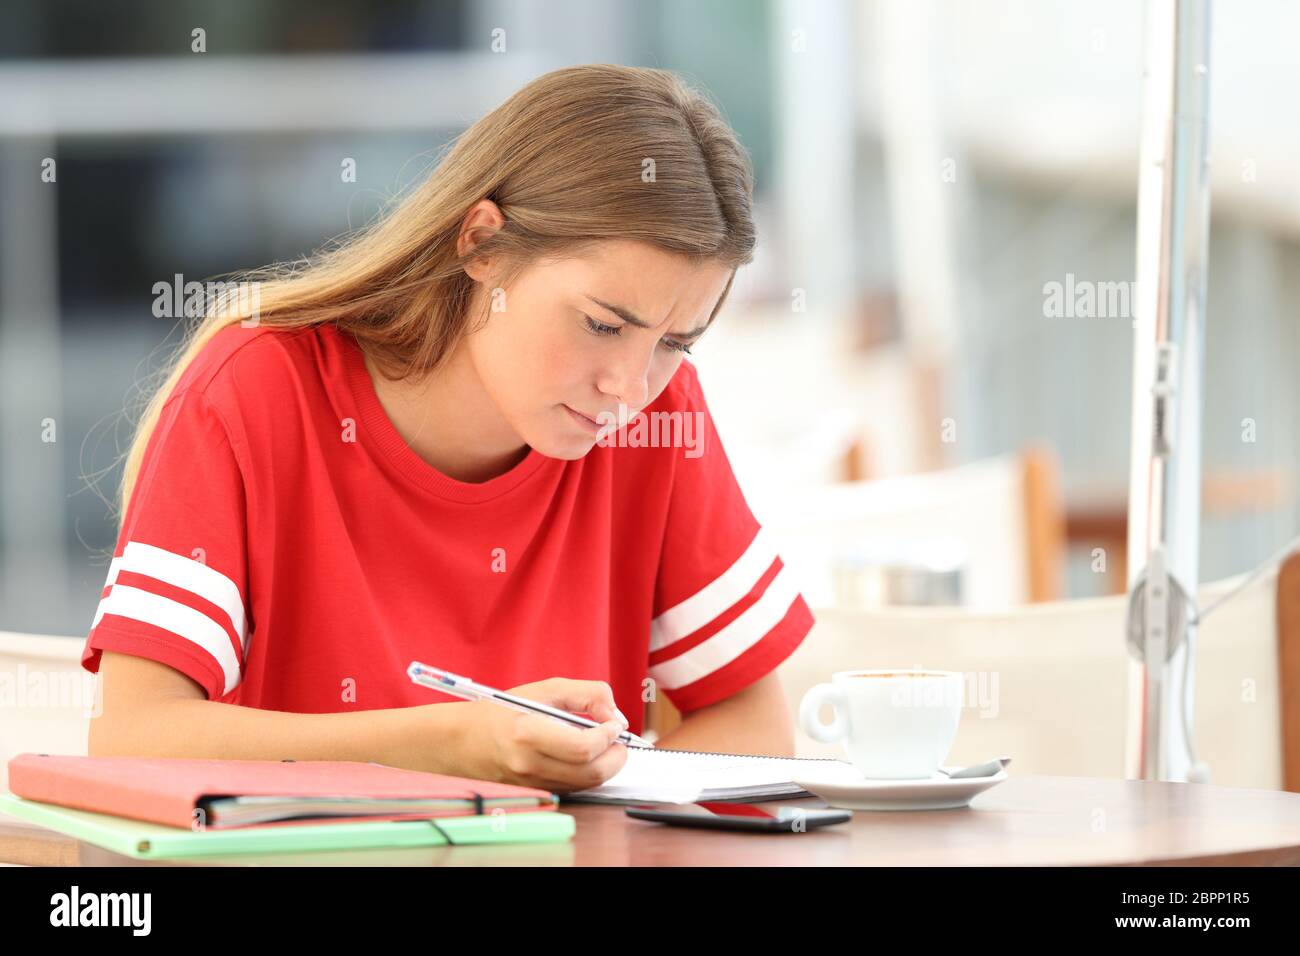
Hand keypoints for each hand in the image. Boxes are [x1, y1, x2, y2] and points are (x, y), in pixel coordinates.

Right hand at [454, 678, 631, 791]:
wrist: (464, 741)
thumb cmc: (505, 711)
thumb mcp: (546, 690)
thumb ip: (587, 695)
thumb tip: (616, 716)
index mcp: (529, 735)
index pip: (583, 748)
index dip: (608, 736)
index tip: (614, 723)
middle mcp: (530, 766)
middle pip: (592, 773)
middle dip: (616, 756)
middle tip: (618, 738)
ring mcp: (534, 784)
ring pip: (587, 784)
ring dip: (606, 765)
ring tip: (605, 744)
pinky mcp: (537, 793)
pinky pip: (575, 788)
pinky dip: (589, 773)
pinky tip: (587, 756)